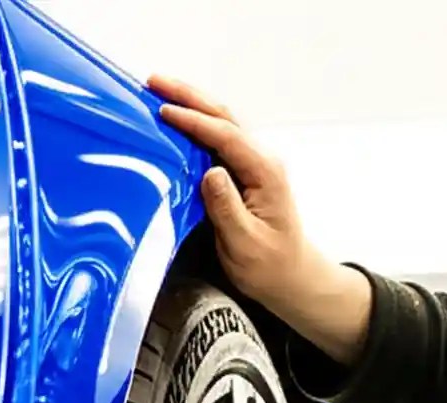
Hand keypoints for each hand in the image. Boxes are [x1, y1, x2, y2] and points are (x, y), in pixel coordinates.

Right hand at [148, 75, 373, 365]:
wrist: (292, 277)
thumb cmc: (268, 267)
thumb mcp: (245, 244)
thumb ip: (226, 208)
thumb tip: (210, 172)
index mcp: (265, 174)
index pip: (226, 137)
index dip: (194, 122)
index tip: (163, 111)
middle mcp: (262, 161)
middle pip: (225, 117)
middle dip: (190, 96)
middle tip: (154, 81)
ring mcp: (254, 164)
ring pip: (222, 122)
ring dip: (192, 103)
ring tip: (159, 89)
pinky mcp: (244, 172)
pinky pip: (219, 138)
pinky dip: (196, 122)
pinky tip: (176, 118)